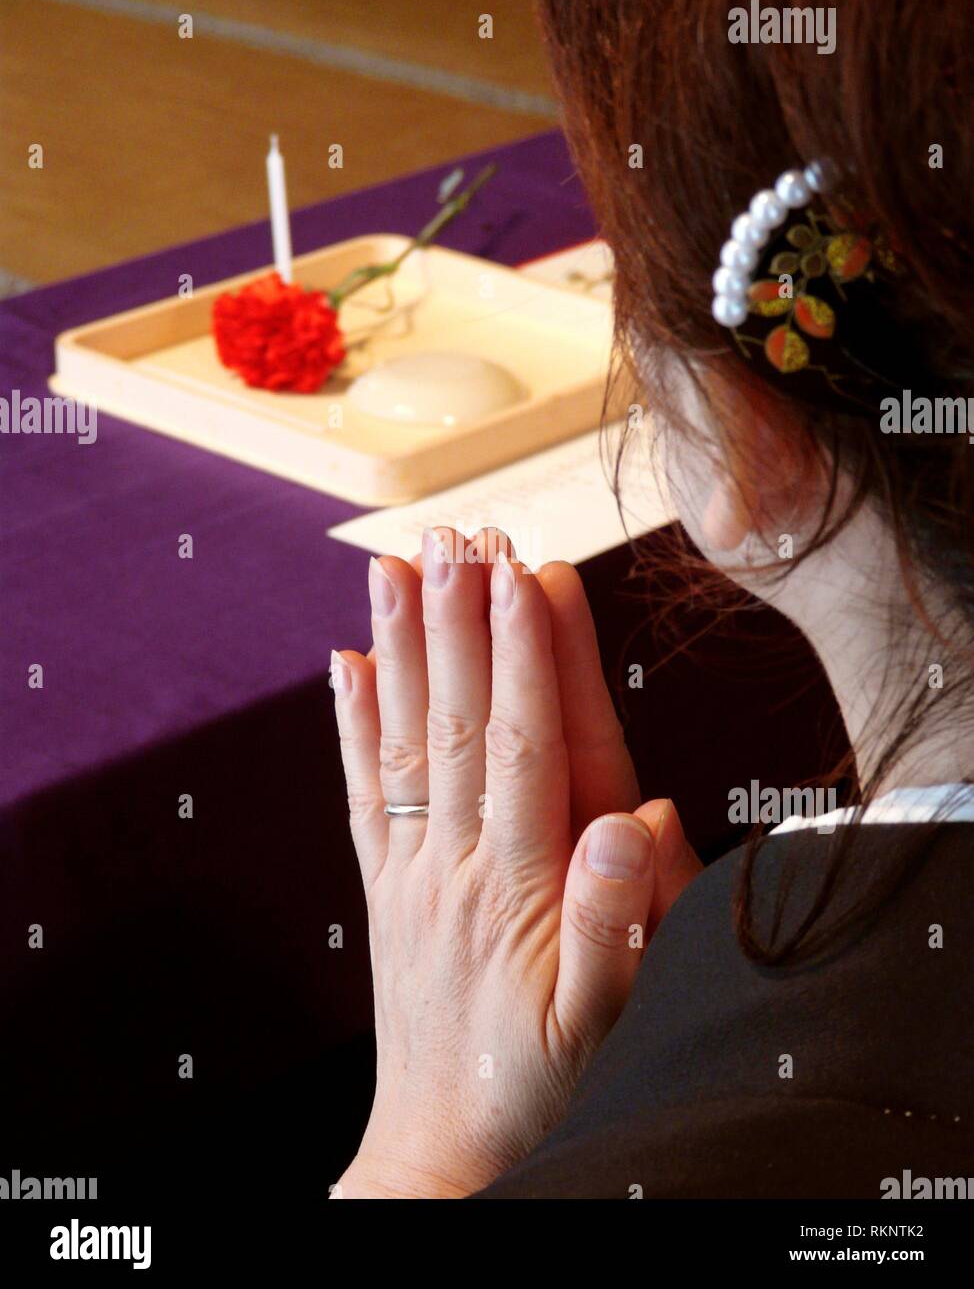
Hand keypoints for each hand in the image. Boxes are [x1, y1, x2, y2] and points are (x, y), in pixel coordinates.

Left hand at [330, 526, 700, 1197]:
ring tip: (393, 567)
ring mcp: (409, 869)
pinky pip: (360, 792)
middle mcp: (453, 862)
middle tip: (456, 535)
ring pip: (403, 741)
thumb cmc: (533, 1086)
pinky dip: (350, 724)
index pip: (524, 748)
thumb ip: (619, 921)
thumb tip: (637, 817)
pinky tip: (342, 665)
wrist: (442, 1149)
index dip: (527, 658)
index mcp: (517, 885)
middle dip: (459, 623)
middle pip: (456, 722)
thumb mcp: (603, 1022)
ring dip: (400, 651)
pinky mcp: (383, 884)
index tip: (525, 575)